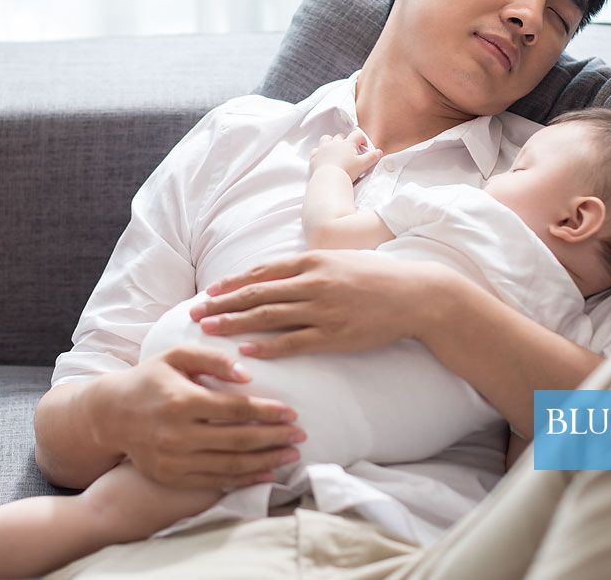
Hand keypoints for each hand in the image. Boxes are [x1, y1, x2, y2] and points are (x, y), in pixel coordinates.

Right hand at [91, 343, 306, 490]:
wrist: (111, 414)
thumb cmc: (150, 379)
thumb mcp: (176, 356)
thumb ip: (213, 358)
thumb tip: (248, 374)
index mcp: (181, 400)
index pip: (235, 410)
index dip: (267, 412)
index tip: (291, 412)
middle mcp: (177, 434)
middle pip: (237, 440)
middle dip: (274, 438)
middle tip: (300, 435)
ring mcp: (174, 460)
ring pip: (230, 465)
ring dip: (265, 462)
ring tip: (290, 455)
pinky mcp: (171, 477)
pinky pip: (214, 482)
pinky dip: (243, 480)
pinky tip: (265, 474)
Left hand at [188, 250, 454, 357]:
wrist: (415, 295)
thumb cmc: (378, 276)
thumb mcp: (340, 260)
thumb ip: (310, 266)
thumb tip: (280, 275)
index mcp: (313, 260)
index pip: (262, 272)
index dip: (232, 283)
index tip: (209, 292)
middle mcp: (313, 282)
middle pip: (256, 294)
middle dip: (222, 304)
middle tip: (194, 314)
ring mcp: (322, 309)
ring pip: (268, 317)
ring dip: (234, 323)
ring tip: (208, 330)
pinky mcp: (334, 335)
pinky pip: (293, 342)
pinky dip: (267, 346)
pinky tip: (245, 350)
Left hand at [308, 130, 382, 180]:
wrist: (329, 179)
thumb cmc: (346, 171)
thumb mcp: (363, 164)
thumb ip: (372, 157)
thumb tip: (379, 152)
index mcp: (347, 144)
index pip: (357, 135)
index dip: (362, 139)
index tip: (363, 147)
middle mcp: (334, 143)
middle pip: (341, 136)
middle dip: (346, 141)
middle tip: (350, 151)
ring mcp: (323, 148)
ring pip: (326, 139)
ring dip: (331, 142)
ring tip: (335, 151)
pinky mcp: (315, 156)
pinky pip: (316, 150)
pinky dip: (320, 152)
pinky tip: (323, 158)